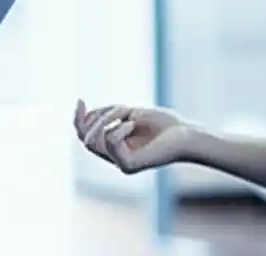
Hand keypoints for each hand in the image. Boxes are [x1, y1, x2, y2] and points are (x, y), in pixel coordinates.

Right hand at [73, 99, 190, 174]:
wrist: (187, 135)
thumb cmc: (164, 124)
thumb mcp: (129, 113)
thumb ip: (107, 115)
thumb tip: (84, 113)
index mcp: (115, 147)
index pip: (86, 137)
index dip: (78, 119)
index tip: (80, 100)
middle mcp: (115, 158)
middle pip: (86, 140)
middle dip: (92, 120)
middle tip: (112, 108)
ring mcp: (121, 163)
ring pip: (95, 140)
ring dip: (108, 119)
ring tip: (129, 113)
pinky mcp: (129, 166)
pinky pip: (110, 142)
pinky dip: (118, 128)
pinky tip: (133, 124)